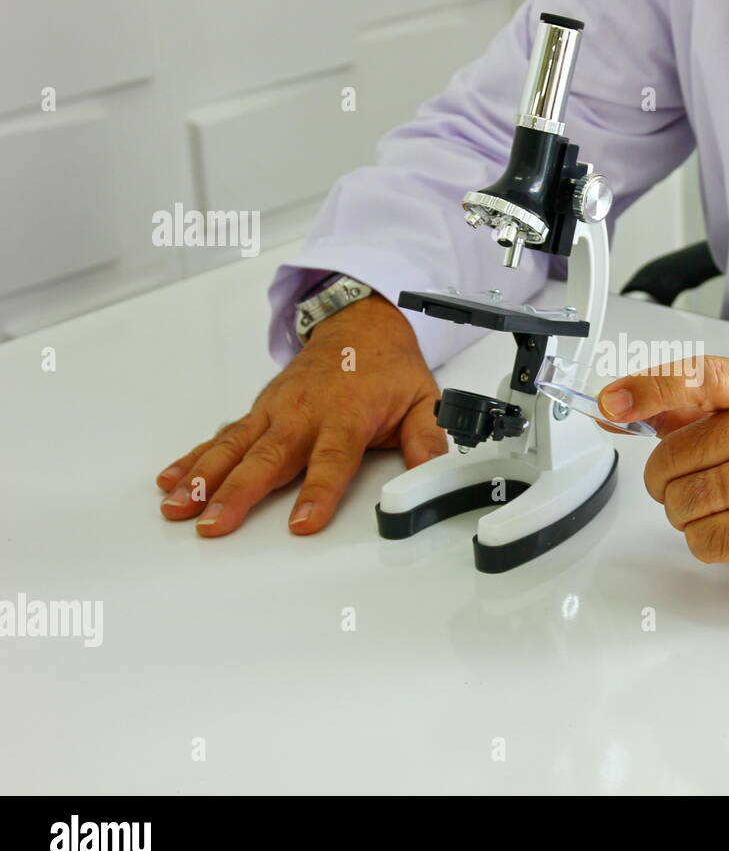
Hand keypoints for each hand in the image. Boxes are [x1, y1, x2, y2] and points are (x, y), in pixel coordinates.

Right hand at [156, 294, 446, 535]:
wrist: (359, 325)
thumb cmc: (386, 368)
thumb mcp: (422, 400)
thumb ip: (427, 439)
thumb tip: (436, 469)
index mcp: (345, 415)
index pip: (332, 460)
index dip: (317, 493)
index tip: (301, 524)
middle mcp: (302, 413)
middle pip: (268, 459)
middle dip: (237, 494)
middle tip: (213, 525)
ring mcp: (274, 411)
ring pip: (233, 448)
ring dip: (202, 479)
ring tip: (177, 508)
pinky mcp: (258, 412)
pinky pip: (220, 437)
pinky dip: (193, 459)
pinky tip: (169, 482)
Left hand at [598, 356, 728, 583]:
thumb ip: (686, 411)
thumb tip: (616, 410)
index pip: (700, 378)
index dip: (648, 389)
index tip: (612, 403)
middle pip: (673, 456)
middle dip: (665, 479)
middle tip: (691, 482)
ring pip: (681, 501)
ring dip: (683, 512)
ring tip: (719, 507)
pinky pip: (701, 538)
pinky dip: (702, 540)